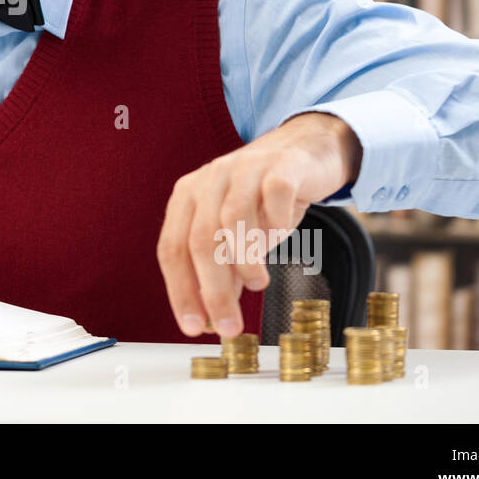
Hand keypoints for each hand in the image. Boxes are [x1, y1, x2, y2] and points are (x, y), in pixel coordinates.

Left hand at [156, 112, 361, 338]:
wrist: (305, 150)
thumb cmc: (265, 198)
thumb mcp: (236, 234)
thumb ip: (221, 268)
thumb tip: (211, 316)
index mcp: (188, 196)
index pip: (173, 249)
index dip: (180, 291)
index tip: (193, 327)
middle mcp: (210, 179)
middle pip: (200, 239)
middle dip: (213, 290)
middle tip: (228, 325)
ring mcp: (244, 168)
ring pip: (232, 219)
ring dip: (244, 261)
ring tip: (257, 283)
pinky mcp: (281, 165)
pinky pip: (275, 196)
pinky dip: (276, 225)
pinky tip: (281, 237)